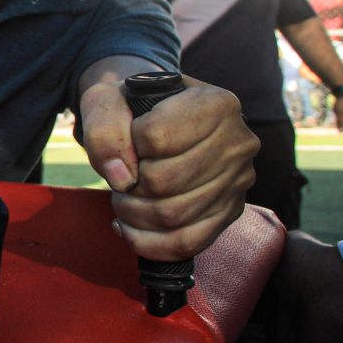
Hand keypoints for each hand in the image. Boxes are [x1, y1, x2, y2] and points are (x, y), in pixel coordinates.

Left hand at [79, 76, 257, 261]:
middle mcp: (237, 141)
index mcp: (216, 103)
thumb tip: (120, 176)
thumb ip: (104, 127)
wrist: (156, 118)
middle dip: (127, 186)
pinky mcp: (230, 212)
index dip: (127, 144)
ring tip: (125, 198)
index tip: (128, 140)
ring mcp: (237, 180)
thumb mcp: (108, 99)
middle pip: (164, 182)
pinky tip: (129, 227)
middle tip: (120, 177)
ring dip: (133, 213)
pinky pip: (187, 243)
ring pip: (173, 216)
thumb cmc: (133, 107)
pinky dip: (148, 243)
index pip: (155, 137)